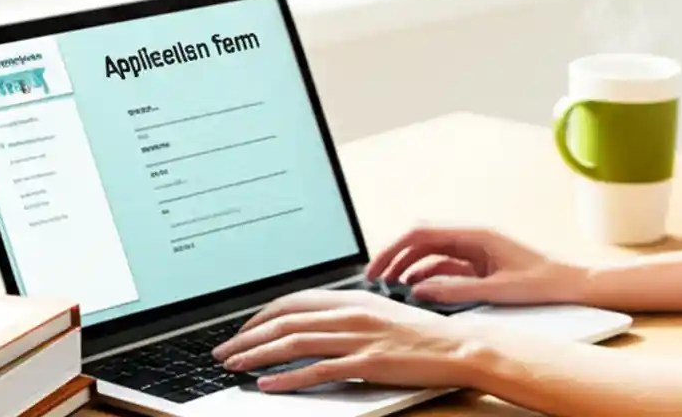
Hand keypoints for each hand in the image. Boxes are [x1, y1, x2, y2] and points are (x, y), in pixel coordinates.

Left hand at [211, 289, 487, 391]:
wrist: (457, 345)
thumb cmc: (422, 334)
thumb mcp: (380, 312)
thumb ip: (348, 314)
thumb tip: (316, 322)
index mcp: (352, 297)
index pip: (294, 301)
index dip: (261, 315)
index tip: (242, 330)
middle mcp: (350, 313)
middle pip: (286, 322)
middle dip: (248, 337)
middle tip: (224, 352)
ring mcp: (358, 338)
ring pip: (294, 343)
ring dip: (257, 355)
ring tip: (234, 367)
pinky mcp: (366, 363)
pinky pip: (318, 370)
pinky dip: (288, 378)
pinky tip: (268, 384)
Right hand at [365, 226, 588, 304]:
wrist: (574, 283)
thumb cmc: (544, 282)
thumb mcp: (497, 290)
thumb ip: (456, 291)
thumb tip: (418, 290)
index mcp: (475, 233)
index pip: (422, 233)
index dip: (394, 248)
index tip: (377, 267)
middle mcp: (472, 236)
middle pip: (422, 239)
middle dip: (396, 256)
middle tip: (375, 278)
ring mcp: (475, 249)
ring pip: (431, 253)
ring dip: (409, 267)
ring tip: (391, 287)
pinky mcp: (479, 264)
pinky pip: (445, 265)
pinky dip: (427, 276)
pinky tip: (417, 290)